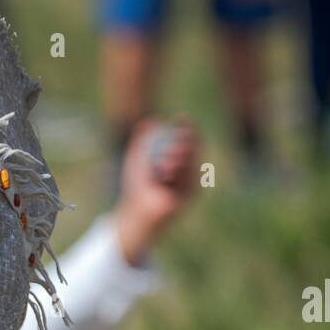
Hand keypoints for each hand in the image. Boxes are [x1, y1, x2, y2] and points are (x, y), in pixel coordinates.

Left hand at [113, 119, 199, 265]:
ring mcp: (192, 182)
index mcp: (180, 160)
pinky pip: (187, 177)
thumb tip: (150, 121)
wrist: (136, 212)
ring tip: (164, 165)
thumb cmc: (136, 187)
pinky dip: (175, 174)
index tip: (182, 117)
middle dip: (187, 140)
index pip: (189, 139)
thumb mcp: (137, 159)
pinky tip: (165, 174)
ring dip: (178, 158)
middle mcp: (189, 170)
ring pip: (191, 162)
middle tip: (177, 137)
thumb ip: (142, 140)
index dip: (188, 127)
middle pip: (194, 148)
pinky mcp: (191, 194)